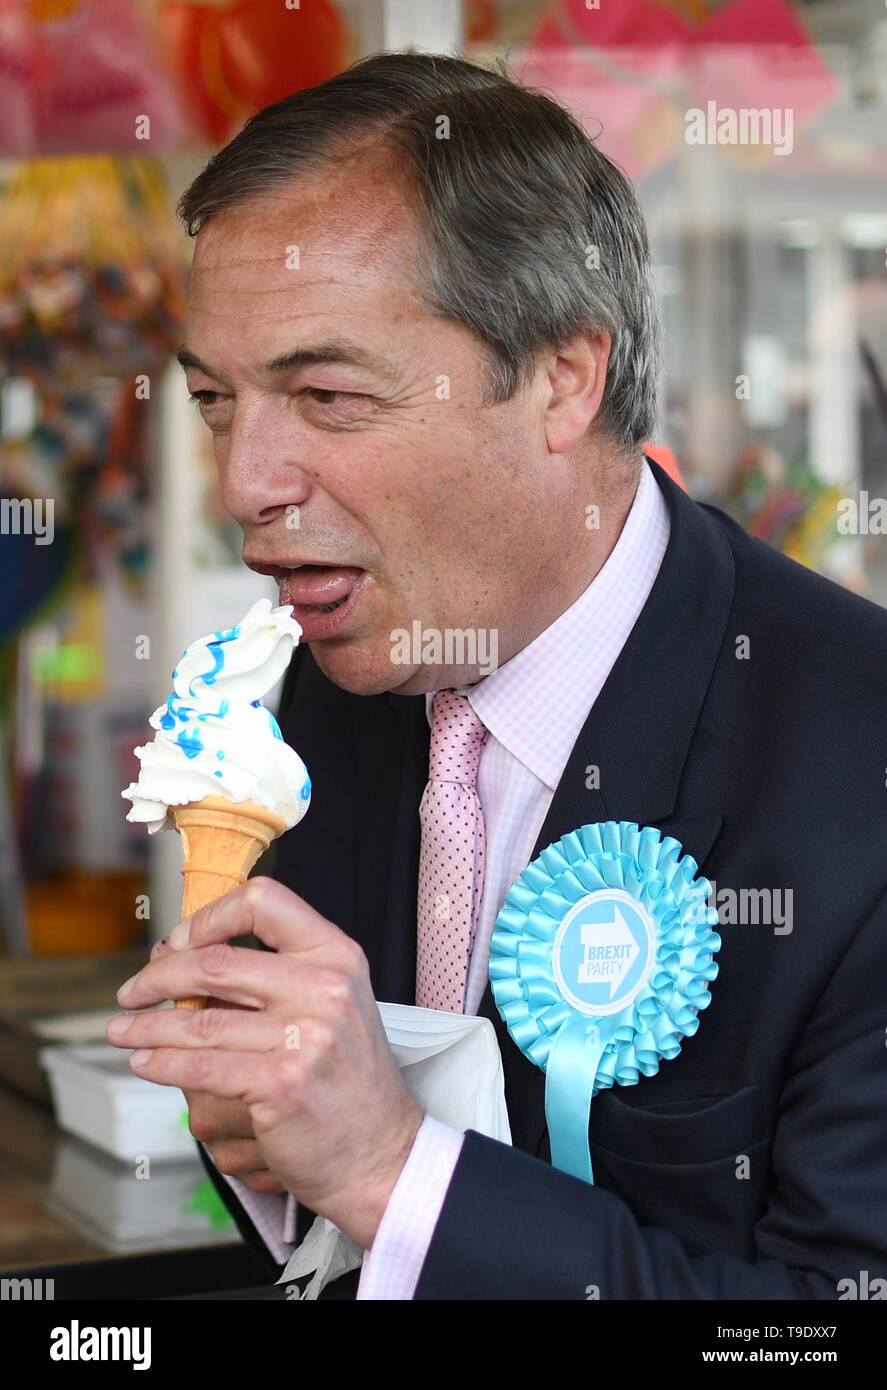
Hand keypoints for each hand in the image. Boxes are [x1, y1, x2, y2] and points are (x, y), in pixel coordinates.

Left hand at [107, 879, 423, 1247]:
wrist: (379, 1152)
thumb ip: (275, 976)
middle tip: (131, 992)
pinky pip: (200, 1067)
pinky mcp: (281, 1082)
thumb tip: (182, 956)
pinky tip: (145, 1063)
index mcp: (336, 955)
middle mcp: (325, 987)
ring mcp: (306, 1035)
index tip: (176, 942)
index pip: (263, 902)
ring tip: (123, 1031)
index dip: (208, 917)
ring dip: (148, 1028)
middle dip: (158, 977)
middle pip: (216, 962)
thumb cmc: (345, 1079)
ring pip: (199, 1022)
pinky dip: (162, 1064)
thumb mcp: (332, 1004)